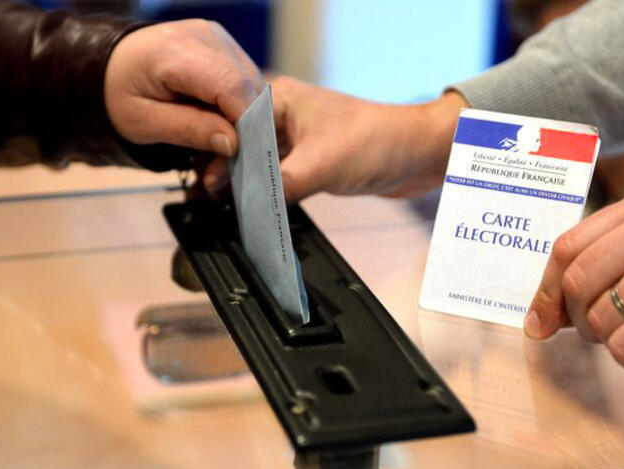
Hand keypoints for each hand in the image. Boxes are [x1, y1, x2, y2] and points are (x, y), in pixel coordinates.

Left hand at [104, 19, 263, 156]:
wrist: (112, 66)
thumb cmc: (120, 93)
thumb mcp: (143, 122)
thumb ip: (188, 129)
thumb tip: (233, 144)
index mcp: (178, 49)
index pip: (232, 86)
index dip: (245, 125)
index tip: (240, 158)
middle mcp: (207, 37)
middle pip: (247, 88)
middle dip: (243, 132)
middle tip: (221, 168)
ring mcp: (220, 39)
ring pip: (253, 89)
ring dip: (242, 125)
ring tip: (216, 151)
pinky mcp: (227, 48)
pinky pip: (247, 85)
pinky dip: (238, 113)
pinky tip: (218, 129)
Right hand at [202, 77, 466, 200]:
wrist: (419, 153)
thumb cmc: (377, 142)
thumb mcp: (318, 166)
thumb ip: (277, 187)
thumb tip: (245, 209)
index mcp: (276, 100)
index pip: (231, 130)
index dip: (217, 161)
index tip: (204, 191)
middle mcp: (281, 116)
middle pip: (240, 149)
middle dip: (227, 177)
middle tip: (209, 207)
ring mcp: (295, 138)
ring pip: (258, 166)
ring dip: (247, 188)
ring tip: (227, 213)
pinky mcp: (309, 160)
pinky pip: (277, 178)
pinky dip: (267, 194)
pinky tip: (256, 212)